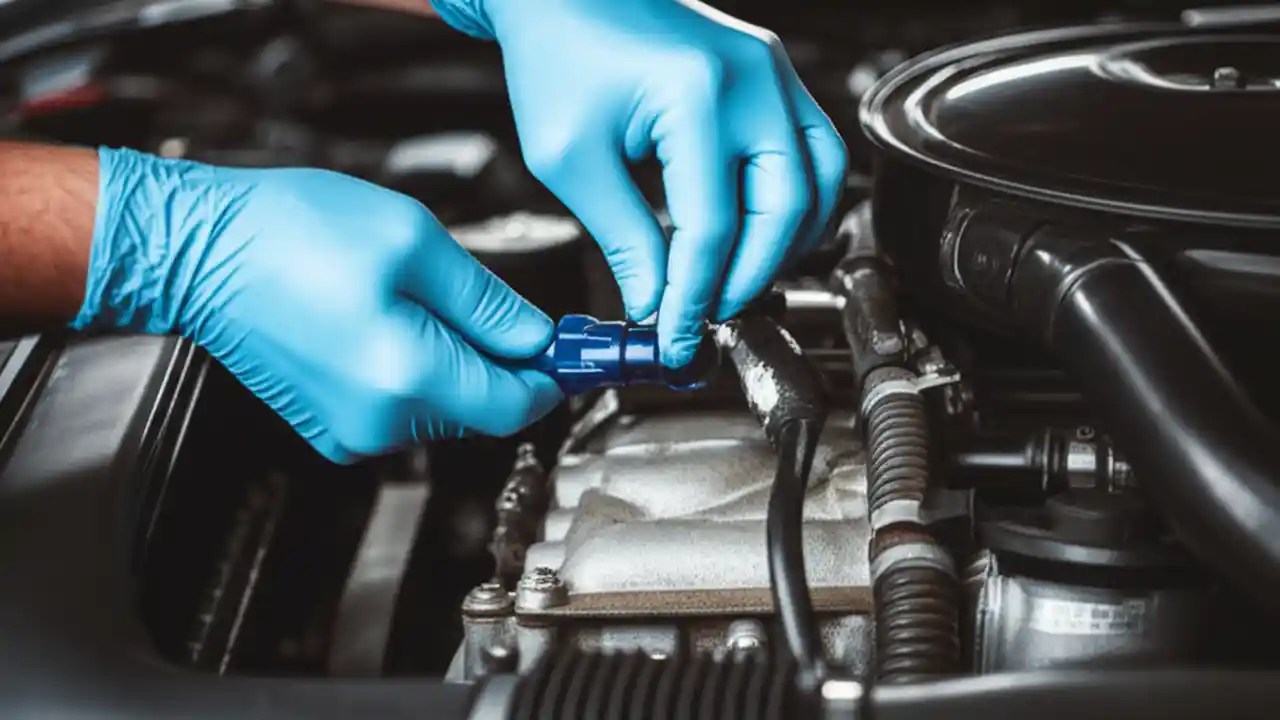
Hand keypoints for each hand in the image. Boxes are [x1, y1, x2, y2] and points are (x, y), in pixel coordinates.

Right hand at [76, 148, 562, 462]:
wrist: (196, 249)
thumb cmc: (288, 232)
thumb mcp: (413, 242)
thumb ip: (487, 302)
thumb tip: (537, 339)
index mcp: (407, 376)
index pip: (516, 405)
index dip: (551, 377)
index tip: (570, 352)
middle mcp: (378, 422)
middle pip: (482, 409)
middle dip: (501, 363)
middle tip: (494, 308)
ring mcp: (349, 430)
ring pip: (443, 408)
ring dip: (455, 364)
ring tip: (417, 300)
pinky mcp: (328, 425)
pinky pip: (401, 407)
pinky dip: (414, 371)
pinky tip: (385, 323)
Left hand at [433, 0, 846, 366]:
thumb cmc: (557, 54)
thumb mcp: (571, 158)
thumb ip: (622, 238)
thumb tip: (654, 305)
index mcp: (698, 93)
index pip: (712, 224)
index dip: (695, 294)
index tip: (674, 337)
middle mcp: (753, 78)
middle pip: (785, 208)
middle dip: (747, 277)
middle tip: (705, 317)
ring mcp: (773, 71)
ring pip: (819, 182)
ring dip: (785, 245)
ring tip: (733, 284)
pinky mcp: (773, 75)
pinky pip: (812, 151)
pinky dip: (793, 204)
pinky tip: (754, 236)